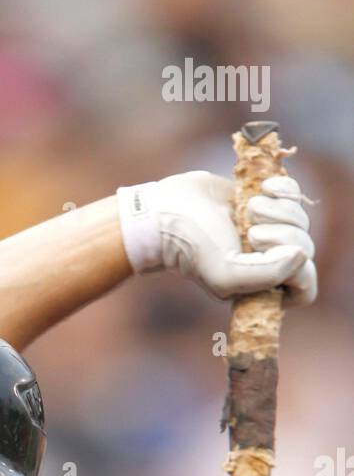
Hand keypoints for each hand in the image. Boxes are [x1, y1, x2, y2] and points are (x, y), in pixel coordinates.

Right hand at [116, 169, 316, 305]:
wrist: (169, 212)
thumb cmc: (194, 250)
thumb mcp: (228, 275)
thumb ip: (269, 274)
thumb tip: (301, 255)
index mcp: (263, 287)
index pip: (305, 286)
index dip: (295, 269)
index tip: (262, 252)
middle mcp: (270, 261)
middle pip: (305, 249)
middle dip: (282, 235)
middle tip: (250, 231)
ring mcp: (271, 230)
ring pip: (302, 220)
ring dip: (278, 210)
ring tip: (248, 209)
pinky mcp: (268, 201)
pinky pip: (295, 194)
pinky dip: (283, 188)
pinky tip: (262, 189)